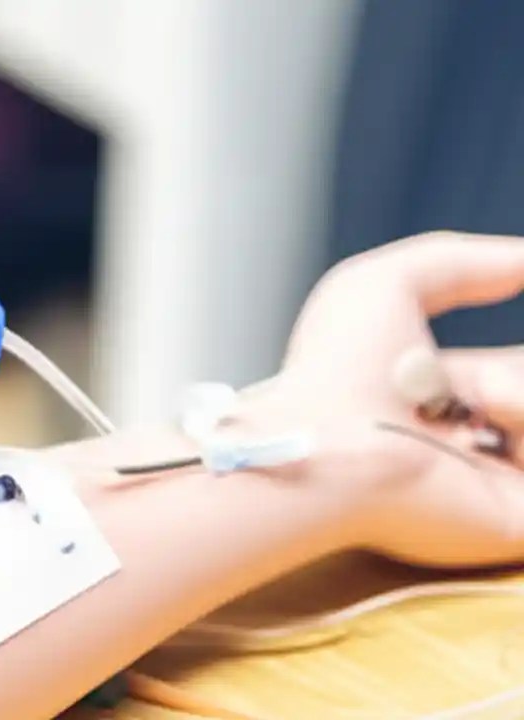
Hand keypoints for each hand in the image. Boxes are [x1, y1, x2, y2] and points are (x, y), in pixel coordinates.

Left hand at [262, 232, 523, 566]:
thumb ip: (461, 263)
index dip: (511, 367)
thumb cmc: (336, 366)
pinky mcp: (516, 525)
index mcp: (450, 397)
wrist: (326, 442)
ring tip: (478, 394)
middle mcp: (477, 444)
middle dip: (512, 381)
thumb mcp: (385, 285)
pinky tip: (494, 414)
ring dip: (518, 393)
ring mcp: (499, 488)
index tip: (496, 347)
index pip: (512, 373)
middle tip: (476, 386)